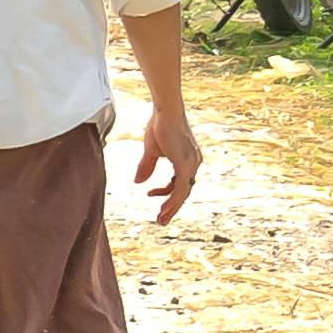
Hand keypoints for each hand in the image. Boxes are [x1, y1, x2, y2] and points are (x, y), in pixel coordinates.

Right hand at [129, 96, 204, 225]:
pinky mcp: (186, 164)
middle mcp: (193, 163)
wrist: (165, 112)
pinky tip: (163, 208)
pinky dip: (172, 200)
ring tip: (161, 219)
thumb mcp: (151, 151)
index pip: (179, 182)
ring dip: (172, 207)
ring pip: (183, 192)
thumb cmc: (159, 125)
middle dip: (172, 206)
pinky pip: (181, 188)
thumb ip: (146, 166)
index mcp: (187, 160)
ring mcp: (191, 164)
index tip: (151, 196)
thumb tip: (138, 183)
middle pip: (184, 191)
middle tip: (162, 220)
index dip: (166, 192)